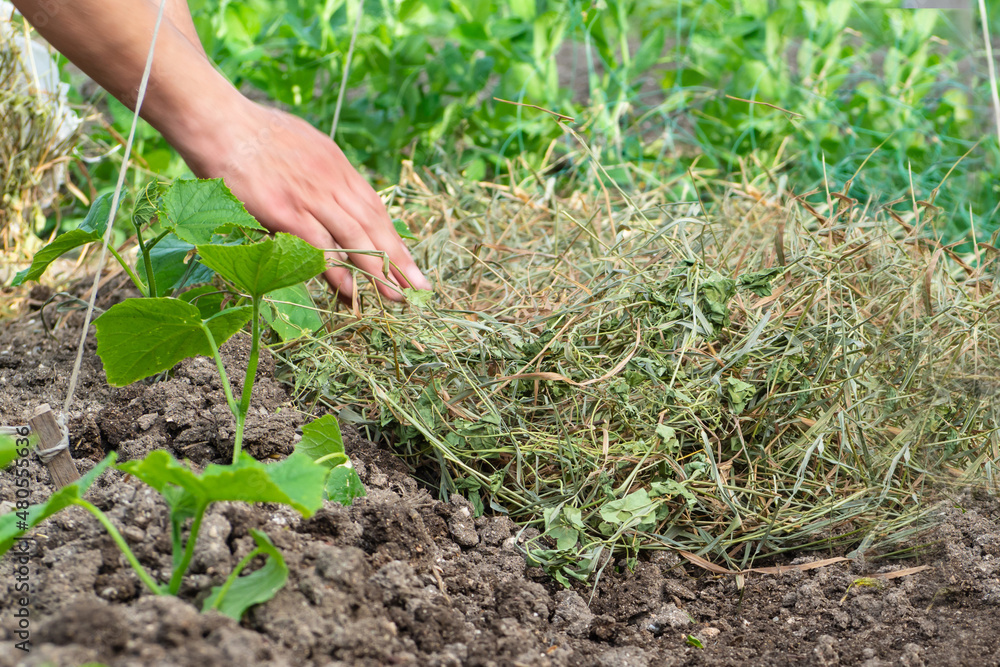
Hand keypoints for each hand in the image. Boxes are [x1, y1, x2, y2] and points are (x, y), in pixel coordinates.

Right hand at [181, 98, 430, 301]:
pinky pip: (319, 244)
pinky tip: (352, 290)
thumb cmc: (251, 133)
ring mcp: (310, 196)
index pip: (375, 206)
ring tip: (397, 296)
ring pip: (355, 237)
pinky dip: (337, 269)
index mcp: (337, 165)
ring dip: (379, 270)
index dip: (393, 237)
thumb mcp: (301, 144)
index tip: (408, 261)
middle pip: (374, 224)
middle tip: (420, 286)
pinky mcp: (285, 210)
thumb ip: (319, 171)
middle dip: (400, 259)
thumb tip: (329, 194)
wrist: (219, 120)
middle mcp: (331, 181)